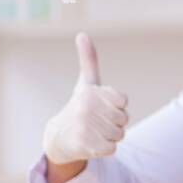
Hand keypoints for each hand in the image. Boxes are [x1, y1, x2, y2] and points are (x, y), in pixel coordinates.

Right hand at [43, 33, 128, 165]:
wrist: (59, 136)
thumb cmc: (79, 106)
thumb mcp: (85, 82)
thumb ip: (89, 60)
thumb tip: (82, 34)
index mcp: (91, 92)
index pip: (123, 101)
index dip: (117, 107)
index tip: (103, 106)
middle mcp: (86, 107)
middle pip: (123, 119)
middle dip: (115, 124)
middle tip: (98, 122)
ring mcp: (85, 126)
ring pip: (119, 134)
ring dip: (111, 137)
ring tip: (95, 132)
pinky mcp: (85, 144)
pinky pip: (112, 148)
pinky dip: (105, 148)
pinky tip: (92, 142)